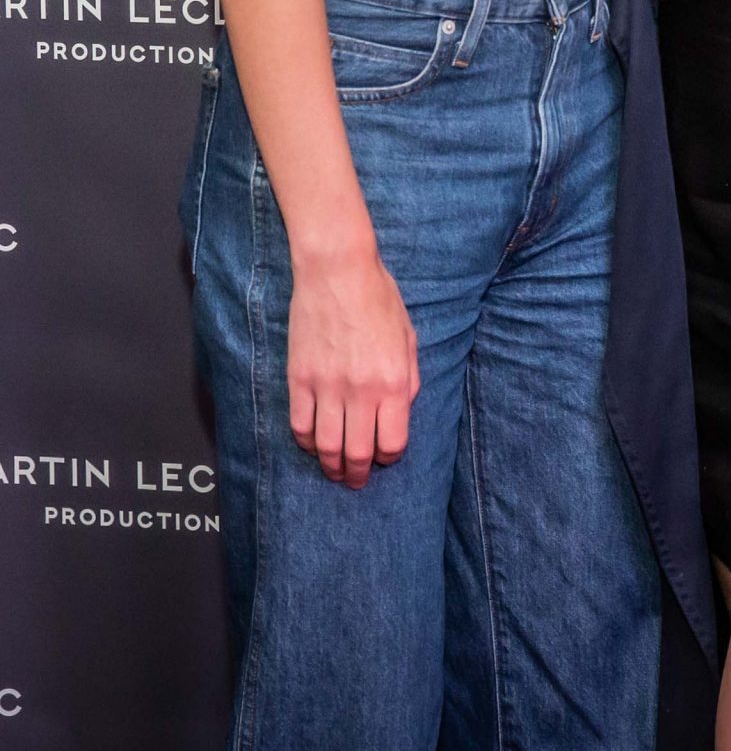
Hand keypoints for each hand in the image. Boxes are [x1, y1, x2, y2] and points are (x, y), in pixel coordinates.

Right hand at [286, 247, 419, 488]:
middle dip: (359, 474)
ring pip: (327, 447)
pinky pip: (300, 425)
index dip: (389, 458)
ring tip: (335, 470)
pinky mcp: (300, 378)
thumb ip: (410, 376)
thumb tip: (403, 409)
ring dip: (331, 466)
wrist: (338, 270)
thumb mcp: (408, 336)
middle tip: (357, 480)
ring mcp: (327, 386)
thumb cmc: (378, 298)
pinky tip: (312, 443)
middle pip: (358, 453)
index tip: (384, 457)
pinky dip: (306, 442)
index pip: (392, 443)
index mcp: (394, 381)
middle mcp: (362, 390)